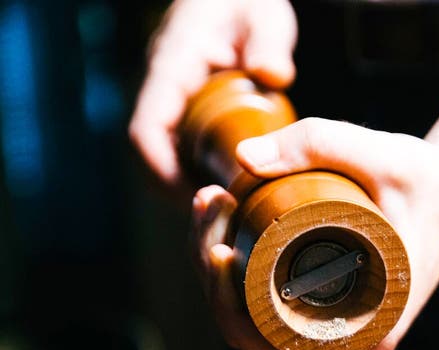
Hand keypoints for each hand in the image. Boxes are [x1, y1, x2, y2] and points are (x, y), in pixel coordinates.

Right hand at [129, 0, 296, 194]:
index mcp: (171, 66)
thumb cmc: (246, 2)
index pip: (146, 130)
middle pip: (150, 157)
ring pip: (164, 160)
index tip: (197, 198)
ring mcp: (171, 104)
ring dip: (188, 188)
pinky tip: (230, 191)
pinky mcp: (184, 115)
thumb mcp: (264, 14)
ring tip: (228, 211)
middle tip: (220, 218)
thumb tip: (271, 74)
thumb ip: (270, 42)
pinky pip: (180, 154)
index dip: (163, 172)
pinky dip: (197, 176)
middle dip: (178, 192)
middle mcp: (162, 89)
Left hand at [193, 118, 438, 349]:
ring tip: (215, 213)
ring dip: (221, 284)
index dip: (228, 300)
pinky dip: (239, 289)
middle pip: (253, 344)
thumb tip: (243, 159)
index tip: (220, 240)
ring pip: (256, 339)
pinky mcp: (332, 326)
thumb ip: (318, 143)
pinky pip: (270, 328)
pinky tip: (226, 232)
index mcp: (369, 333)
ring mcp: (342, 345)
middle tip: (211, 207)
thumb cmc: (426, 182)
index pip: (271, 345)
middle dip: (213, 279)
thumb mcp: (384, 154)